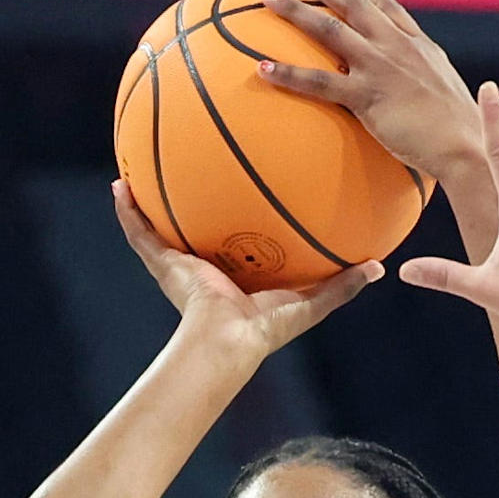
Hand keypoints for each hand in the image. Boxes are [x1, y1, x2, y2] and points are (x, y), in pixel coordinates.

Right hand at [109, 180, 379, 363]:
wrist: (229, 340)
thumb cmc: (267, 326)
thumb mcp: (312, 300)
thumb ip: (343, 283)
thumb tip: (379, 266)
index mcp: (238, 267)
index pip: (238, 231)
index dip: (238, 208)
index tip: (242, 179)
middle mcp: (206, 261)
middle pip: (195, 220)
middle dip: (191, 194)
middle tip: (190, 157)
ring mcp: (180, 261)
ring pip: (159, 223)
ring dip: (148, 196)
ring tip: (136, 160)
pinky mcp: (163, 263)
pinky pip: (140, 233)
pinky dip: (126, 212)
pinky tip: (118, 185)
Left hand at [254, 0, 497, 209]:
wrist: (467, 145)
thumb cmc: (464, 130)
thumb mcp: (448, 91)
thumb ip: (429, 78)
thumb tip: (422, 87)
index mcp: (418, 45)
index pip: (388, 8)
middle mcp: (396, 47)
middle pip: (352, 4)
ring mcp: (379, 67)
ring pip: (329, 30)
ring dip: (295, 10)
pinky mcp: (366, 96)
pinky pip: (318, 82)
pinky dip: (288, 73)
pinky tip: (261, 68)